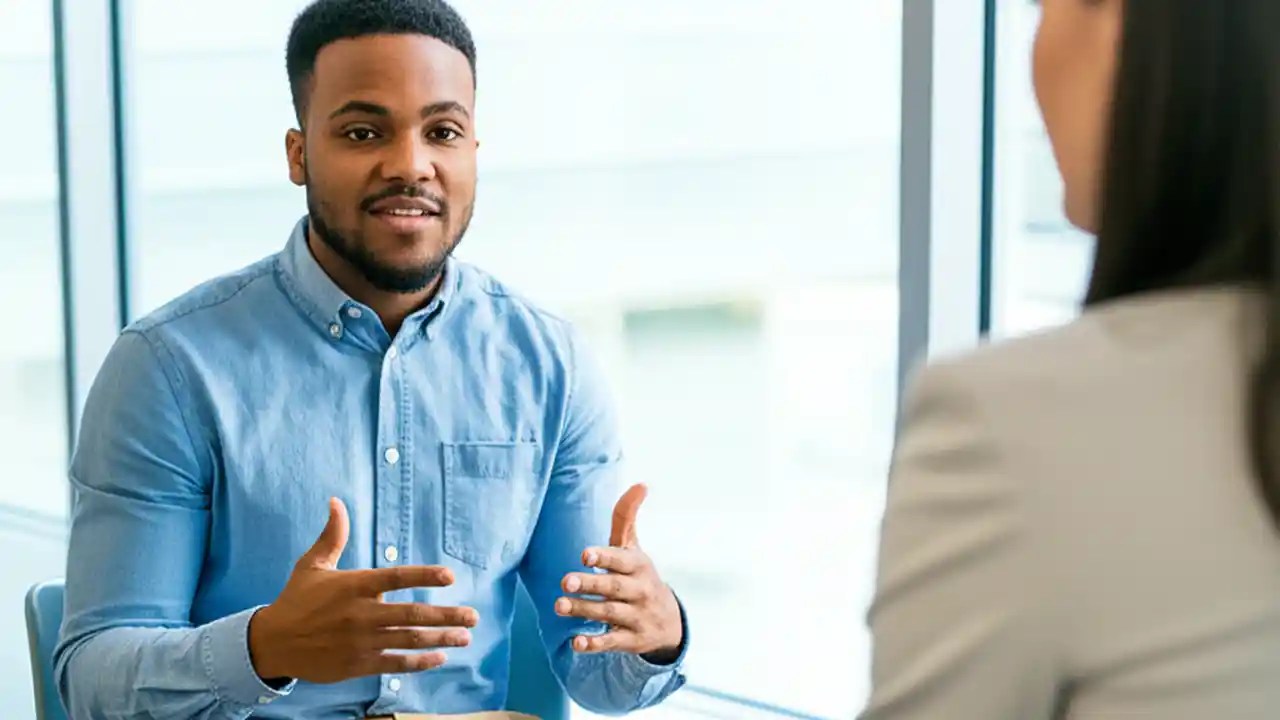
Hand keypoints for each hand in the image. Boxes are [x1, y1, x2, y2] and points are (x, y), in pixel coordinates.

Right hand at [248, 497, 478, 683]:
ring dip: (441, 639)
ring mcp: (361, 641)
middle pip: (412, 614)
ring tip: (466, 638)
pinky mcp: (357, 664)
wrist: (272, 643)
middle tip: (473, 616)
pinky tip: (439, 658)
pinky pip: (395, 663)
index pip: (396, 577)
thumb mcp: (312, 565)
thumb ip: (333, 535)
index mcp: (354, 585)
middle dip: (447, 615)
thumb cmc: (296, 600)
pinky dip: (419, 662)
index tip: (450, 576)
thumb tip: (336, 501)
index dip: (424, 576)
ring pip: (409, 640)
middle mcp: (361, 614)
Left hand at [556, 484, 682, 658]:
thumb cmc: (639, 576)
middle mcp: (639, 591)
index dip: (604, 557)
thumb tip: (640, 483)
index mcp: (638, 565)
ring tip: (559, 605)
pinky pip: (612, 642)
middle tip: (565, 581)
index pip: (622, 560)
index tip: (585, 554)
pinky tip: (576, 642)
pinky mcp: (630, 640)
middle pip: (614, 587)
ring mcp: (635, 617)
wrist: (670, 622)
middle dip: (590, 584)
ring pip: (608, 614)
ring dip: (584, 611)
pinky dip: (595, 643)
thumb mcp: (634, 548)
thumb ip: (627, 517)